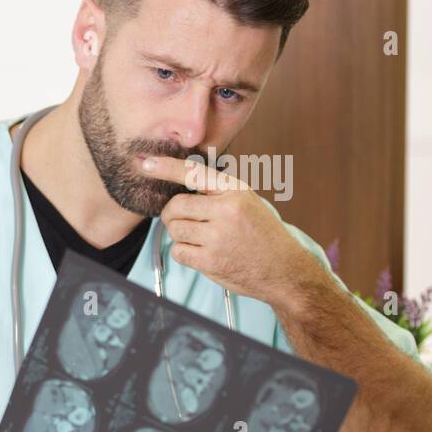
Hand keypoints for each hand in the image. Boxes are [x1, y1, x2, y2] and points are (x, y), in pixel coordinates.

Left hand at [141, 154, 324, 310]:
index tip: (146, 162)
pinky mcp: (210, 260)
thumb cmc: (263, 234)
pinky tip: (202, 252)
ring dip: (181, 235)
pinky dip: (184, 252)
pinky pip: (178, 251)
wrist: (285, 269)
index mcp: (235, 191)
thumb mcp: (247, 202)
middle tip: (184, 221)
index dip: (166, 167)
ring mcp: (218, 237)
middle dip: (173, 215)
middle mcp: (226, 211)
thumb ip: (217, 193)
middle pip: (175, 207)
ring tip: (203, 238)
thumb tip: (178, 187)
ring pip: (174, 230)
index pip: (194, 174)